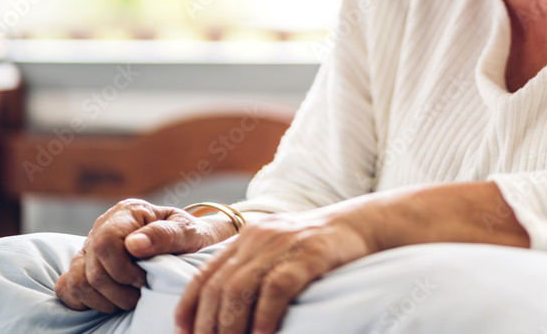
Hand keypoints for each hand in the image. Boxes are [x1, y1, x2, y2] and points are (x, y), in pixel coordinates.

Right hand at [55, 198, 236, 312]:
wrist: (190, 243)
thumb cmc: (191, 236)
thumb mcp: (188, 232)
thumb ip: (164, 235)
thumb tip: (133, 244)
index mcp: (127, 212)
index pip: (106, 244)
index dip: (124, 270)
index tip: (146, 280)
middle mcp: (102, 226)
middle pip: (93, 269)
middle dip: (119, 291)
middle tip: (141, 295)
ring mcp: (89, 247)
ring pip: (78, 282)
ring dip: (104, 300)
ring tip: (129, 301)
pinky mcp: (84, 265)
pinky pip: (67, 288)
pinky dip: (84, 301)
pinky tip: (108, 302)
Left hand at [174, 203, 377, 333]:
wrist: (362, 224)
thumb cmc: (318, 247)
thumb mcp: (277, 250)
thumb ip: (252, 270)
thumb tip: (227, 312)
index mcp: (246, 238)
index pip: (204, 274)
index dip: (189, 307)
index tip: (184, 333)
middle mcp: (258, 237)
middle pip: (218, 287)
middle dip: (208, 326)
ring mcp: (283, 244)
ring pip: (239, 289)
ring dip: (231, 326)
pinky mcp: (309, 254)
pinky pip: (276, 287)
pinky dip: (265, 316)